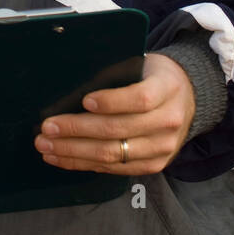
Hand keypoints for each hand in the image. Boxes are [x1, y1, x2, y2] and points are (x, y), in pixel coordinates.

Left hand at [33, 53, 196, 174]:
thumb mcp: (142, 65)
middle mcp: (168, 121)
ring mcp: (163, 148)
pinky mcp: (154, 165)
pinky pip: (115, 169)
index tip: (84, 100)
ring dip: (74, 152)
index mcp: (167, 89)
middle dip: (77, 130)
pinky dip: (84, 164)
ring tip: (46, 146)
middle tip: (47, 128)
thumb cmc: (152, 76)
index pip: (140, 99)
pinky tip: (62, 158)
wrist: (187, 98)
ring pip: (113, 154)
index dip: (111, 101)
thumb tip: (70, 89)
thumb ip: (116, 76)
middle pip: (118, 130)